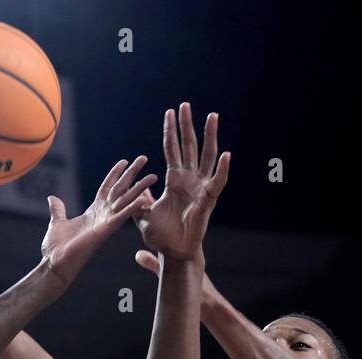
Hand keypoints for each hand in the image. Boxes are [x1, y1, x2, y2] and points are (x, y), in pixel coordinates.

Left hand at [41, 157, 157, 287]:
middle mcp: (103, 215)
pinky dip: (132, 208)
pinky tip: (143, 199)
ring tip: (153, 176)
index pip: (107, 188)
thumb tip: (52, 198)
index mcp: (93, 212)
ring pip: (126, 201)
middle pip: (121, 189)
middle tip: (144, 158)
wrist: (55, 264)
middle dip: (132, 174)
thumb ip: (58, 210)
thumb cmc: (57, 248)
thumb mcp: (57, 222)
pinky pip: (121, 217)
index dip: (115, 174)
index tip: (124, 161)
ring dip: (140, 188)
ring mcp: (106, 222)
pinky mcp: (105, 230)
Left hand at [135, 103, 229, 260]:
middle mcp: (188, 179)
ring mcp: (200, 187)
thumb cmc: (161, 235)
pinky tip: (227, 155)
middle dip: (187, 125)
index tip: (169, 112)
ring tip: (212, 116)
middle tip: (185, 105)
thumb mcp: (143, 215)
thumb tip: (134, 191)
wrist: (173, 251)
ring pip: (206, 156)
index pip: (171, 149)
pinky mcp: (207, 200)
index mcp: (174, 180)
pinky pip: (218, 182)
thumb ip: (139, 201)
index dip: (170, 131)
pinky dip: (223, 170)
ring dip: (210, 136)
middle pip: (189, 146)